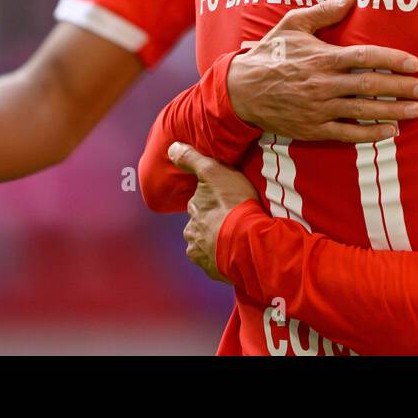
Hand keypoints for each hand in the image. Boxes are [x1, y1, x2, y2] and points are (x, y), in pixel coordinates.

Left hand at [169, 141, 257, 281]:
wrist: (247, 241)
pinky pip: (216, 263)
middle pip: (201, 226)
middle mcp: (192, 233)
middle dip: (212, 223)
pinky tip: (235, 252)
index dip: (210, 202)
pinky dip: (222, 258)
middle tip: (232, 220)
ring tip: (236, 237)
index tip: (224, 201)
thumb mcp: (213, 172)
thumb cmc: (233, 204)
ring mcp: (202, 254)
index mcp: (194, 210)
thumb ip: (191, 159)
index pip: (198, 204)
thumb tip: (170, 147)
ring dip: (217, 241)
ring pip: (207, 245)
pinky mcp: (214, 270)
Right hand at [227, 0, 417, 142]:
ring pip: (363, 111)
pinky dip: (370, 134)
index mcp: (323, 57)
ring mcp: (320, 108)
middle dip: (401, 88)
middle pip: (370, 86)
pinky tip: (390, 131)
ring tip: (416, 111)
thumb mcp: (293, 24)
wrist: (240, 90)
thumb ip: (325, 11)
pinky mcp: (313, 128)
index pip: (365, 58)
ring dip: (393, 111)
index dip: (393, 60)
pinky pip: (347, 133)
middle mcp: (324, 84)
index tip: (415, 63)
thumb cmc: (269, 54)